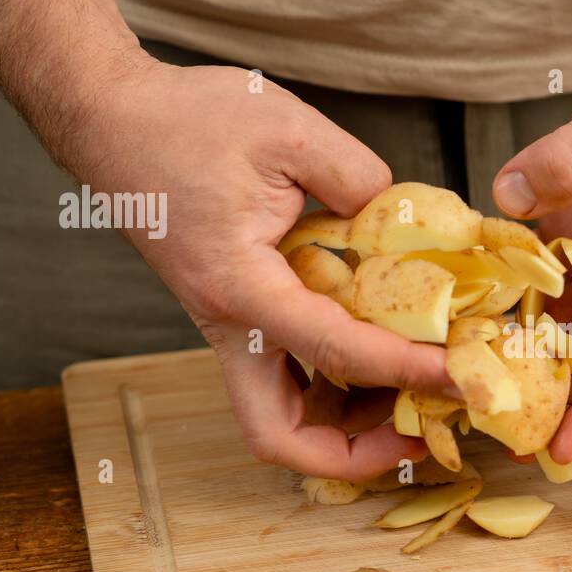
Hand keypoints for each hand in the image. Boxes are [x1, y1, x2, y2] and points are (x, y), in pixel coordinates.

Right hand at [63, 59, 454, 479]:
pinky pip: (285, 372)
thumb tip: (404, 225)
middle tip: (419, 432)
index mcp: (239, 287)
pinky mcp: (234, 313)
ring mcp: (226, 324)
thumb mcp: (287, 131)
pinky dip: (333, 380)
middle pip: (278, 434)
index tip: (459, 375)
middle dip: (351, 453)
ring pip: (279, 412)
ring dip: (345, 422)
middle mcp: (227, 323)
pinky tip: (379, 349)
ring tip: (413, 394)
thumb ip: (358, 178)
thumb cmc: (185, 121)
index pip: (334, 351)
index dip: (405, 369)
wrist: (112, 119)